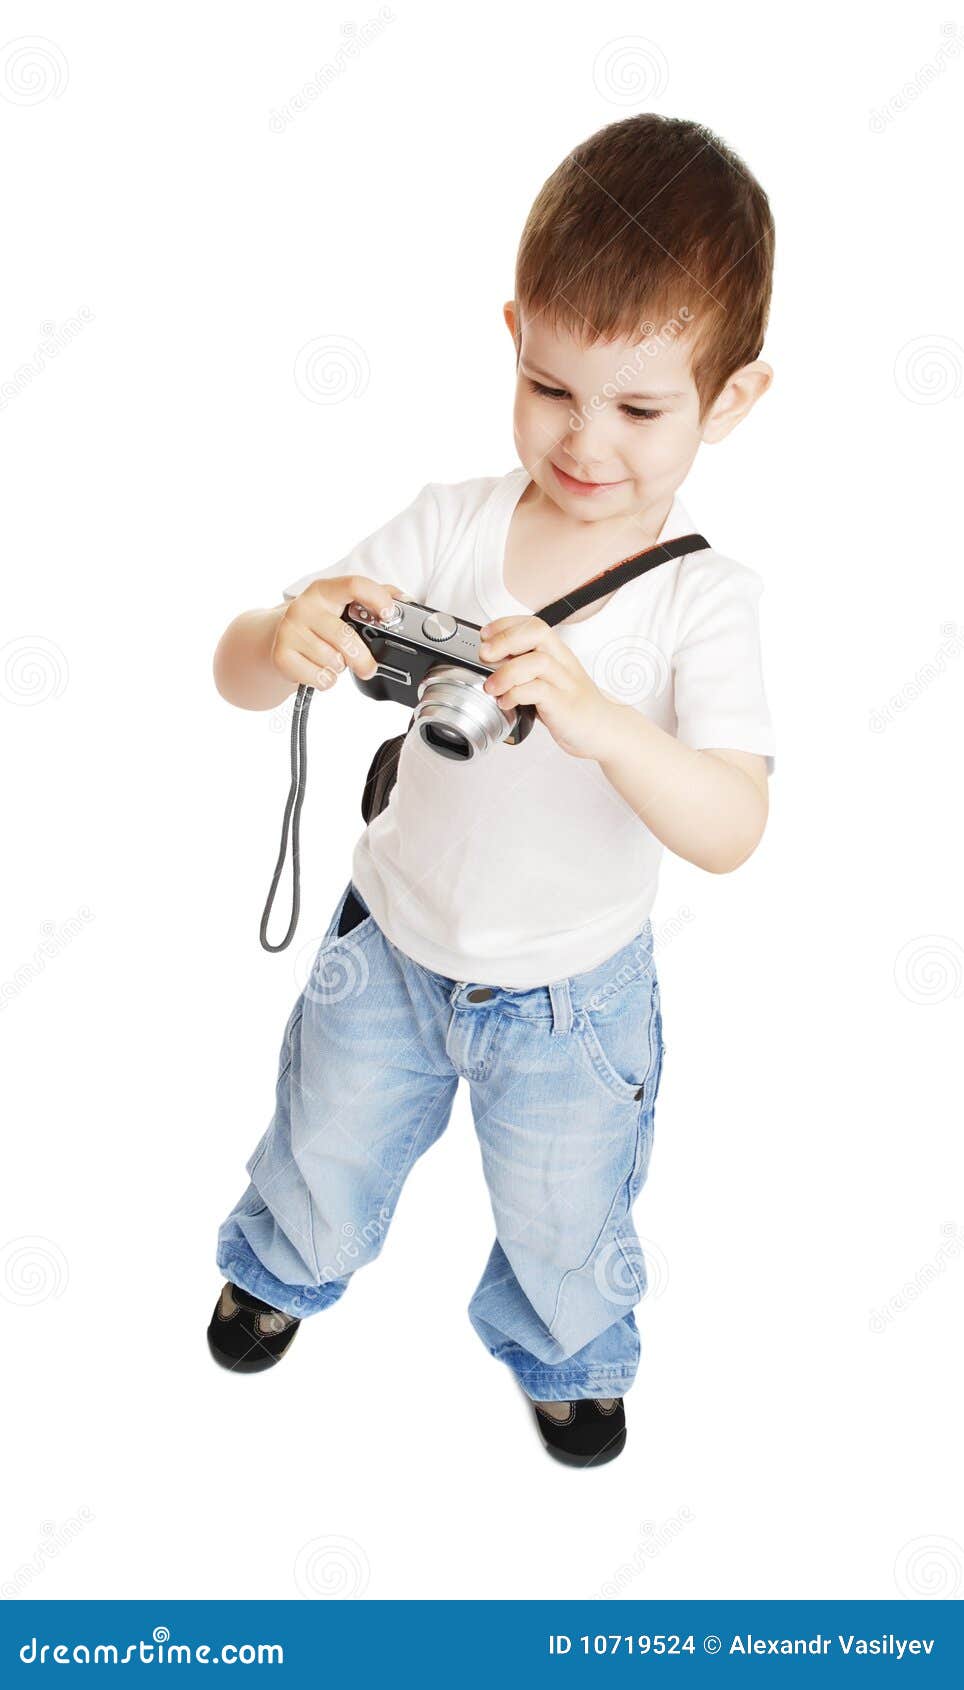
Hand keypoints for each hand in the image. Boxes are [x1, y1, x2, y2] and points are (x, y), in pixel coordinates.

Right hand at [271, 575, 406, 691]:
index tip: (389, 616)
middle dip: (362, 658)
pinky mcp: (281, 655)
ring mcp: (289, 630)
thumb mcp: (342, 606)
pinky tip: (319, 670)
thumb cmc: (318, 624)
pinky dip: (326, 681)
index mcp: (324, 590)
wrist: (276, 639)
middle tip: (368, 667)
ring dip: (339, 667)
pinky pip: (319, 677)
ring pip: (332, 660)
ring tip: (333, 660)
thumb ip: (375, 598)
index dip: (377, 599)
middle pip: (345, 637)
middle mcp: (304, 606)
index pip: (354, 585)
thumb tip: (405, 601)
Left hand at [477, 615, 620, 759]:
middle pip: (538, 633)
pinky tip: (506, 702)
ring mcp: (565, 683)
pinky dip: (516, 694)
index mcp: (558, 654)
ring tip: (491, 687)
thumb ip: (523, 670)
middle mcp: (563, 663)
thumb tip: (490, 663)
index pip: (533, 625)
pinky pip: (538, 691)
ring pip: (537, 661)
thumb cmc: (570, 706)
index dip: (506, 624)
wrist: (602, 730)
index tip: (485, 635)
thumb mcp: (546, 681)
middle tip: (485, 655)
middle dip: (505, 639)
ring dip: (507, 672)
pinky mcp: (564, 705)